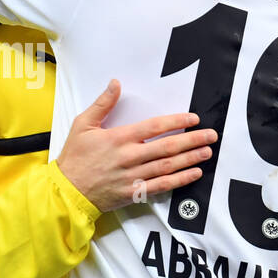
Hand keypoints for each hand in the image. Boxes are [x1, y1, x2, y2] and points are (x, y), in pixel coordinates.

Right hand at [57, 80, 216, 212]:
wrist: (67, 191)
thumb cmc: (74, 158)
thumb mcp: (83, 125)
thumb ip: (102, 104)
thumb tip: (115, 84)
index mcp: (118, 138)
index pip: (154, 127)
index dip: (176, 121)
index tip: (193, 119)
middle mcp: (129, 157)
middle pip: (167, 147)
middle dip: (192, 140)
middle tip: (210, 136)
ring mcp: (133, 176)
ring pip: (168, 166)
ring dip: (190, 158)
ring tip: (207, 152)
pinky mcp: (134, 193)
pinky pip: (162, 186)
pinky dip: (180, 180)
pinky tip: (193, 173)